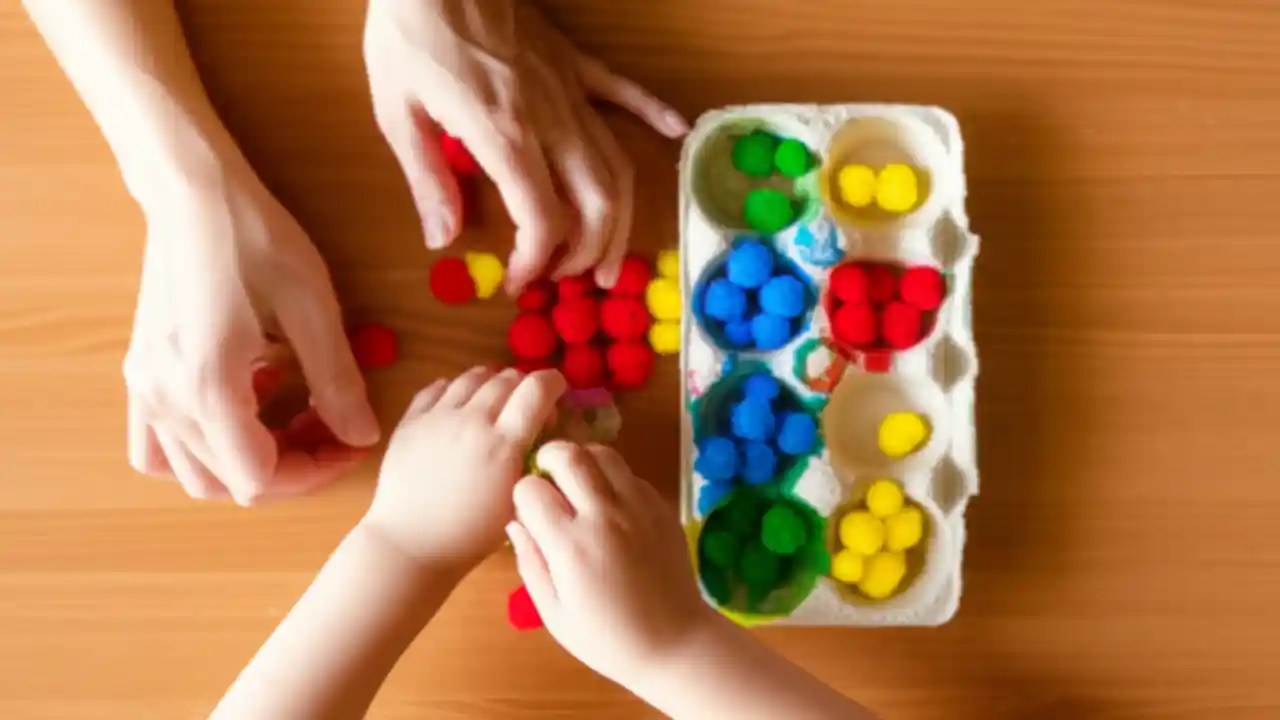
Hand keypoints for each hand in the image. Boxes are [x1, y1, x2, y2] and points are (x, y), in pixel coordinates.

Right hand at [124, 164, 380, 504]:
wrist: (192, 193)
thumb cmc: (255, 238)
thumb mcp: (312, 307)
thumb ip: (336, 380)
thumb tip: (362, 435)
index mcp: (208, 385)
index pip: (260, 478)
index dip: (315, 471)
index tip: (352, 440)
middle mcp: (165, 398)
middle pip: (230, 482)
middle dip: (291, 468)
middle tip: (332, 428)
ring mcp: (144, 389)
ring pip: (195, 473)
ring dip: (247, 464)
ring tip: (290, 422)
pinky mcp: (140, 374)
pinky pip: (159, 446)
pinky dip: (203, 449)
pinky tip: (243, 408)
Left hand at [363, 0, 688, 292]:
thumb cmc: (410, 34)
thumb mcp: (397, 111)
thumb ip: (426, 179)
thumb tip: (441, 238)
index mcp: (503, 136)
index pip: (543, 220)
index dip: (536, 262)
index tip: (518, 281)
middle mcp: (551, 121)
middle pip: (595, 205)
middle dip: (586, 255)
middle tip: (564, 279)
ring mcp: (570, 91)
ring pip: (618, 166)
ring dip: (620, 220)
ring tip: (610, 258)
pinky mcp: (576, 64)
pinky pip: (627, 93)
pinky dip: (655, 115)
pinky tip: (677, 134)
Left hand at [365, 367, 566, 568]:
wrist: (411, 544)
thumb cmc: (470, 535)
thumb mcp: (515, 501)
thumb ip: (531, 462)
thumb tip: (538, 435)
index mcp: (504, 443)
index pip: (537, 390)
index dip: (553, 382)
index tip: (557, 391)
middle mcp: (472, 420)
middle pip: (506, 378)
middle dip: (523, 384)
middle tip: (525, 406)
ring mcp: (438, 417)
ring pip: (472, 376)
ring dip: (491, 381)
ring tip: (493, 398)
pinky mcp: (411, 422)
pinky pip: (437, 388)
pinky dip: (455, 388)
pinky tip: (458, 402)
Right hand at [507, 443, 715, 685]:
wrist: (675, 642)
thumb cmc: (608, 638)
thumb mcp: (554, 614)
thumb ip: (530, 563)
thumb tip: (514, 523)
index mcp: (572, 546)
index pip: (531, 489)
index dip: (523, 497)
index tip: (529, 513)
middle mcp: (605, 516)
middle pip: (568, 454)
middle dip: (548, 459)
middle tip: (548, 481)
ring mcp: (638, 507)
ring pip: (603, 453)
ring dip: (583, 461)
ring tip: (578, 486)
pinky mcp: (661, 507)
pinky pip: (630, 473)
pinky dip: (612, 478)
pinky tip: (609, 506)